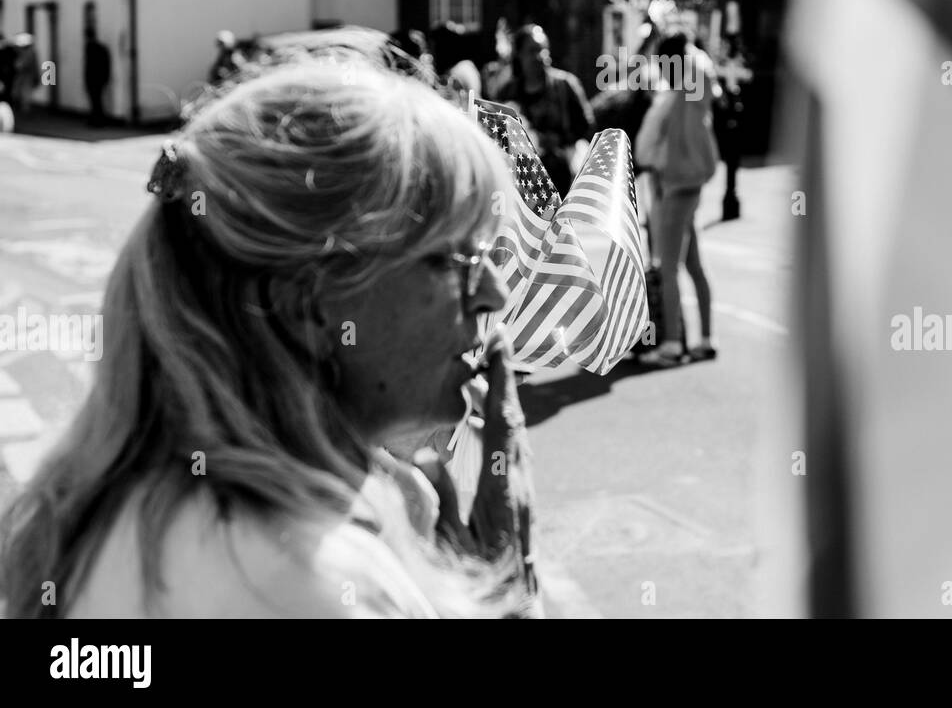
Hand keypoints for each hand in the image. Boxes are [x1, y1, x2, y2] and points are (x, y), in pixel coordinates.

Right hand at [412, 327, 538, 612]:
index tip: (499, 343)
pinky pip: (513, 451)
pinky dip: (500, 425)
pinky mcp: (521, 499)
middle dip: (502, 379)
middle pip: (514, 420)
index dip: (500, 380)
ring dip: (499, 401)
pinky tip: (482, 418)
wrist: (510, 615)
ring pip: (516, 434)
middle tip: (489, 342)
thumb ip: (436, 499)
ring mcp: (525, 491)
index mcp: (504, 491)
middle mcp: (521, 485)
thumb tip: (420, 455)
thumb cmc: (476, 585)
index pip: (504, 423)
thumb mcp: (448, 545)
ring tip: (479, 373)